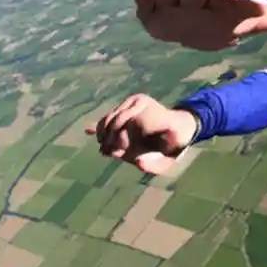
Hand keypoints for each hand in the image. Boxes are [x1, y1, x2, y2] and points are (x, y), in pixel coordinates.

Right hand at [83, 93, 199, 173]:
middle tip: (108, 153)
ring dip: (104, 135)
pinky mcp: (127, 105)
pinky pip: (111, 115)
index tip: (119, 154)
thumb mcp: (171, 160)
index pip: (129, 123)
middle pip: (117, 120)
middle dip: (111, 138)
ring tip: (105, 151)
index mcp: (158, 115)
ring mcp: (134, 101)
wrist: (179, 128)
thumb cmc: (174, 146)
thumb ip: (156, 165)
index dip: (121, 139)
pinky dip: (101, 126)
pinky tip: (87, 130)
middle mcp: (143, 103)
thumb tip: (137, 162)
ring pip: (110, 118)